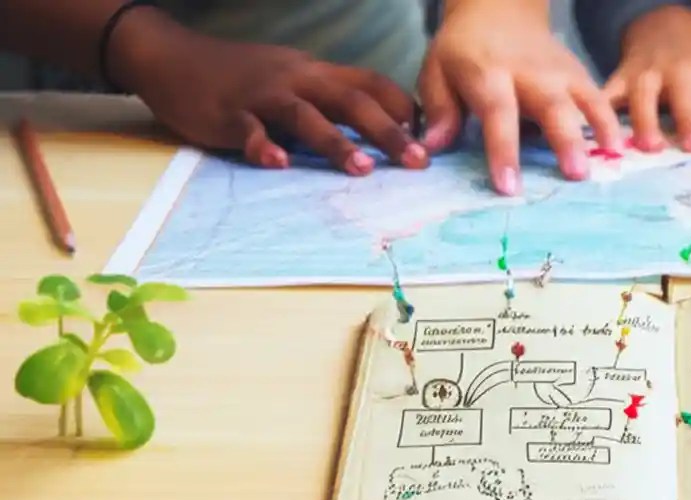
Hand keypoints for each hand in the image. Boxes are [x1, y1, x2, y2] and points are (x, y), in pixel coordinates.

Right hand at [113, 8, 422, 175]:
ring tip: (363, 169)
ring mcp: (262, 96)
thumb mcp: (295, 80)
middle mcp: (297, 80)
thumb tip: (380, 133)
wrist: (174, 58)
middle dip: (388, 131)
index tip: (434, 137)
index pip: (371, 84)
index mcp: (317, 74)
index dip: (404, 107)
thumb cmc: (244, 77)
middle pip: (351, 101)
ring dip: (336, 143)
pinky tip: (277, 163)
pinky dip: (262, 147)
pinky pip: (248, 131)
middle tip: (419, 162)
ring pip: (306, 116)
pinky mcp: (228, 114)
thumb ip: (331, 103)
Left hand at [419, 0, 621, 194]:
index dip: (504, 151)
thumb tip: (433, 147)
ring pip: (584, 97)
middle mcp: (529, 72)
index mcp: (488, 73)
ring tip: (614, 156)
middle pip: (551, 105)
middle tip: (576, 174)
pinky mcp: (578, 73)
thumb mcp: (437, 70)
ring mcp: (559, 71)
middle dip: (564, 140)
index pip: (498, 113)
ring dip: (601, 126)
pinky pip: (597, 96)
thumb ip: (439, 108)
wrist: (498, 10)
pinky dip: (611, 119)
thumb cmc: (464, 51)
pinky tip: (622, 146)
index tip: (508, 187)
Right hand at [609, 6, 690, 152]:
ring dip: (644, 121)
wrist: (665, 27)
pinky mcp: (619, 80)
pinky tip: (595, 137)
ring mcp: (646, 76)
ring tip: (648, 148)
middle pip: (683, 97)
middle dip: (688, 119)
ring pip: (642, 98)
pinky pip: (607, 97)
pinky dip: (599, 115)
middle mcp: (680, 73)